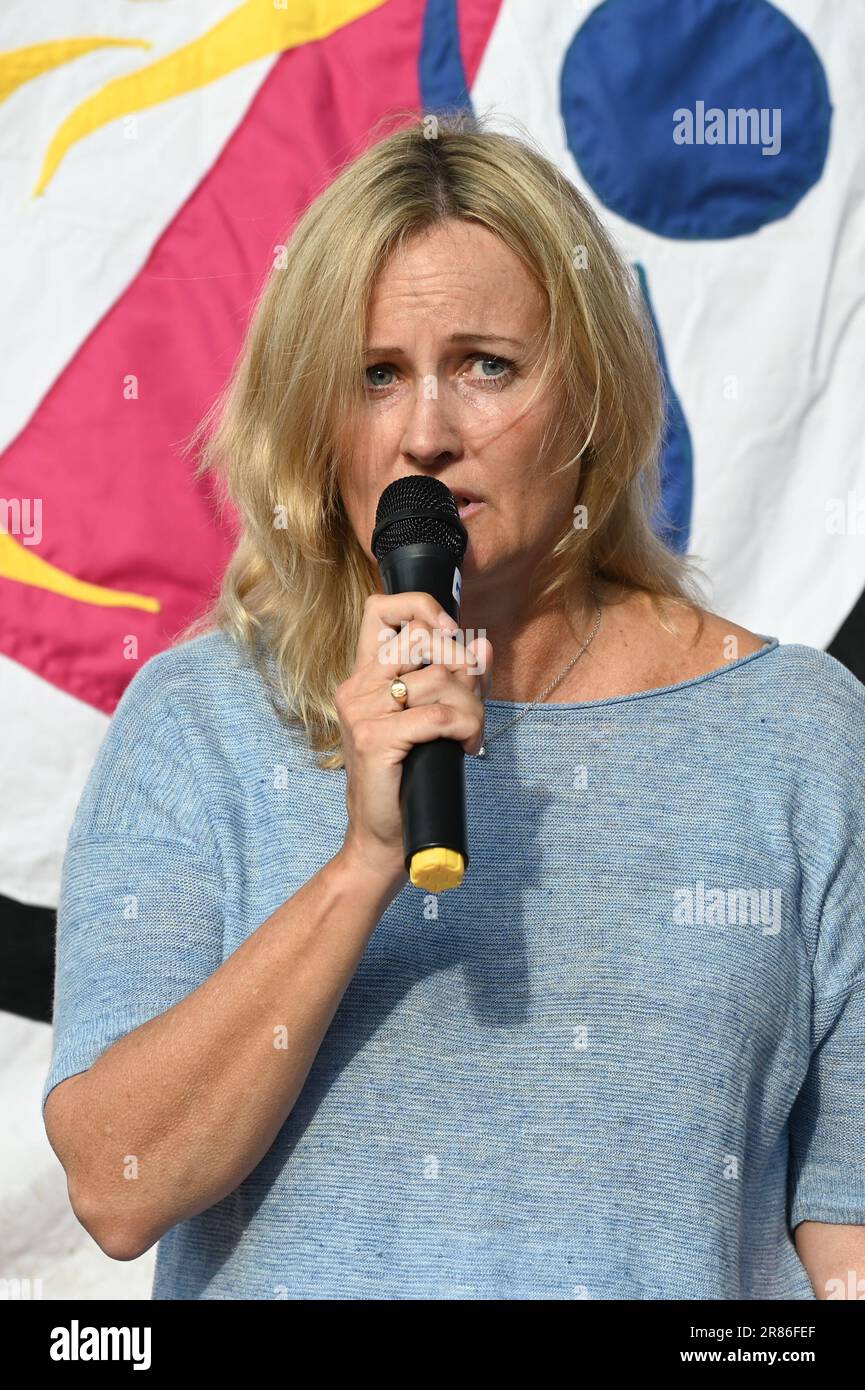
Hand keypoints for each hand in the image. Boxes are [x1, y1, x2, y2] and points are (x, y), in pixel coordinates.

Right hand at [335, 591, 492, 889]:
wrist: (381, 837)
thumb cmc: (405, 779)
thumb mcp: (429, 720)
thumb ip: (452, 680)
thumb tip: (482, 645)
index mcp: (362, 677)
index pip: (382, 610)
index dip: (423, 610)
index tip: (452, 637)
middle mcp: (356, 688)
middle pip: (423, 641)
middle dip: (461, 666)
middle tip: (471, 703)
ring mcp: (361, 712)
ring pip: (438, 680)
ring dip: (471, 707)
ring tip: (471, 734)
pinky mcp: (374, 738)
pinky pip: (438, 715)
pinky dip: (465, 727)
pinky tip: (467, 746)